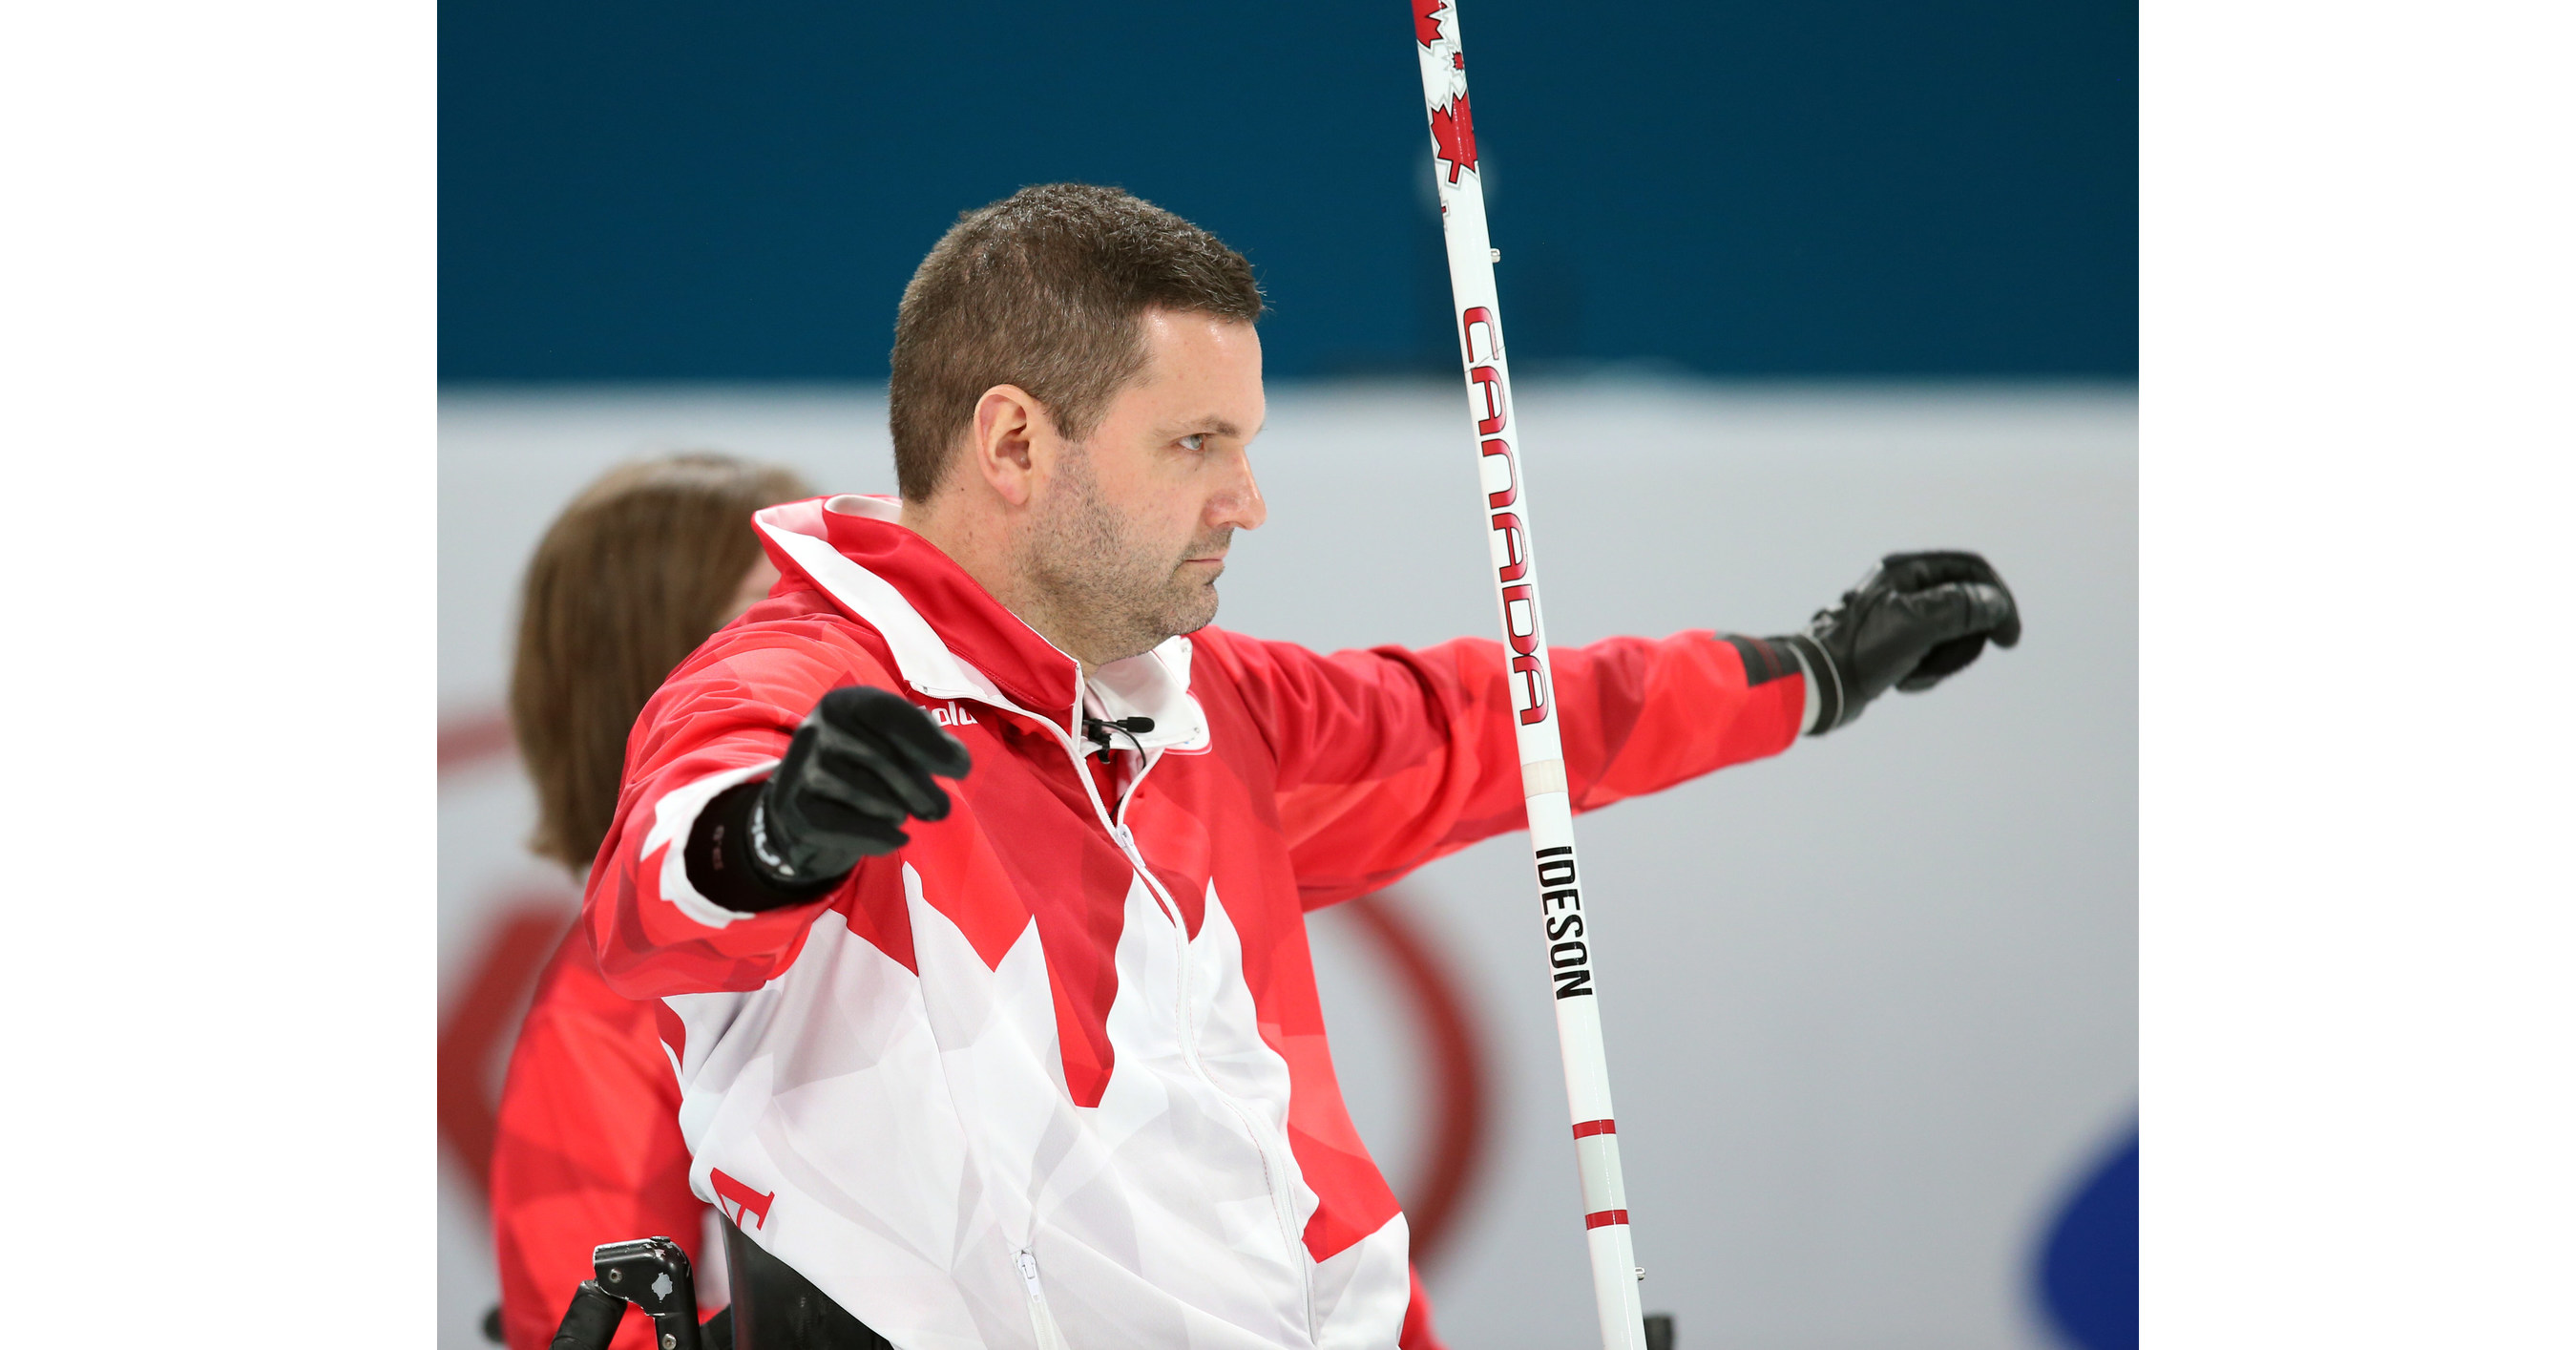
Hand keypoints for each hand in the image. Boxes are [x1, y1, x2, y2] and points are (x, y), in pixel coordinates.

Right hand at [688, 686, 973, 909]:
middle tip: (939, 809)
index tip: (961, 769)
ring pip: (870, 796)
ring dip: (898, 812)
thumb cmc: (864, 764)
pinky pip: (846, 827)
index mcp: (845, 702)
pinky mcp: (794, 808)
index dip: (930, 744)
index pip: (891, 716)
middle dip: (922, 790)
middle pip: (885, 761)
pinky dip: (879, 837)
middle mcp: (818, 728)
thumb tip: (957, 760)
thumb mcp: (893, 739)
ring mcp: (802, 768)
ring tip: (901, 814)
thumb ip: (930, 743)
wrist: (804, 800)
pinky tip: (897, 839)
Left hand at [1780, 551, 2020, 733]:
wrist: (1815, 685)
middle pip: (1966, 607)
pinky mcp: (1893, 644)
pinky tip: (1902, 683)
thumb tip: (1995, 603)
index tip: (2009, 639)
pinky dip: (1924, 673)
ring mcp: (1899, 616)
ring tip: (1914, 673)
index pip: (1971, 569)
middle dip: (1962, 641)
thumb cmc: (1860, 651)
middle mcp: (1903, 587)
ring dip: (1941, 662)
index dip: (1998, 600)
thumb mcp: (1917, 625)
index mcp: (1905, 570)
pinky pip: (1931, 656)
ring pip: (1951, 636)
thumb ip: (1961, 608)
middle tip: (1941, 661)